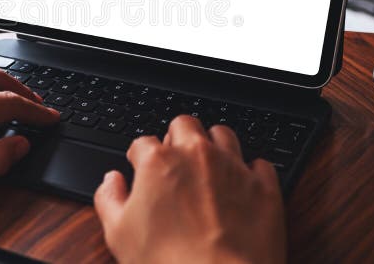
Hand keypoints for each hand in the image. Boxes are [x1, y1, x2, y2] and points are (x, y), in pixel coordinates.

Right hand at [94, 116, 284, 263]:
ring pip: (223, 134)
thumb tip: (111, 182)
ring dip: (214, 145)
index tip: (141, 168)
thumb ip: (109, 199)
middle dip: (177, 137)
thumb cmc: (169, 263)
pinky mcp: (264, 186)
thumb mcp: (119, 234)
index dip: (139, 156)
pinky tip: (241, 187)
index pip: (143, 142)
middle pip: (184, 124)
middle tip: (174, 162)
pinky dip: (250, 172)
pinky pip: (260, 163)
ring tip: (209, 167)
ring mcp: (233, 167)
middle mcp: (197, 154)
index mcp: (159, 162)